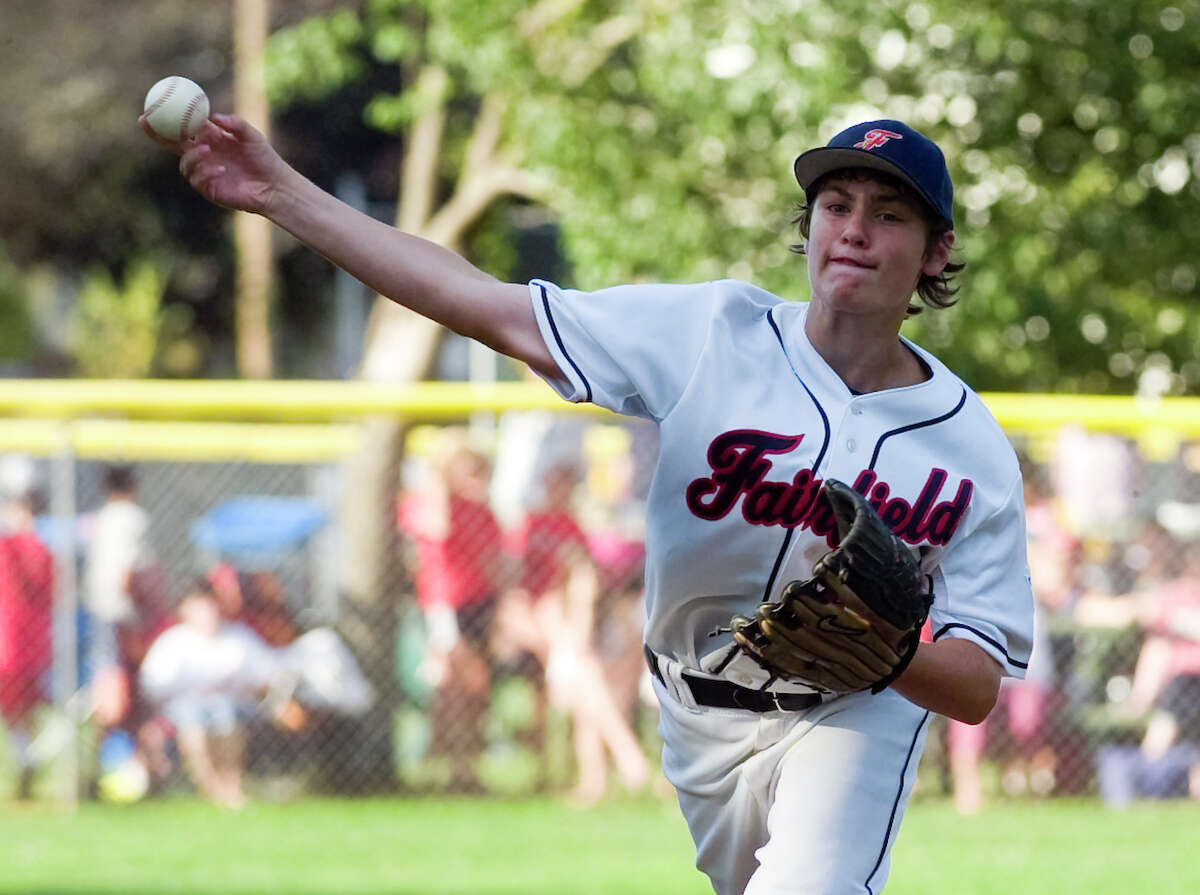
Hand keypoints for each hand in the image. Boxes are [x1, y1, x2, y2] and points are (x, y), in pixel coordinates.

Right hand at [138, 112, 288, 214]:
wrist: (275, 185)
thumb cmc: (265, 158)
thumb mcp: (252, 136)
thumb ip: (234, 124)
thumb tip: (212, 117)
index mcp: (210, 139)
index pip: (184, 127)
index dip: (167, 119)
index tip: (152, 107)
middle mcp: (203, 155)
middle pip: (173, 145)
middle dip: (158, 135)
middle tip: (148, 124)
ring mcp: (204, 173)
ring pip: (185, 165)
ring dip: (193, 157)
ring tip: (207, 151)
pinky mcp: (210, 190)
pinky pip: (198, 181)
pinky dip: (206, 173)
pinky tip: (221, 170)